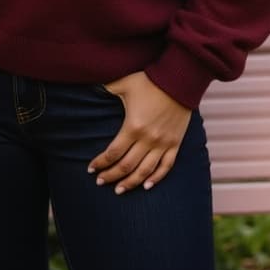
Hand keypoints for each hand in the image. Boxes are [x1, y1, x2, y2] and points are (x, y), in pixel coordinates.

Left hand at [88, 72, 191, 194]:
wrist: (179, 80)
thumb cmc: (150, 80)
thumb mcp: (125, 83)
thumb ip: (106, 88)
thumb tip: (90, 89)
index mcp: (133, 126)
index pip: (112, 153)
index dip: (100, 163)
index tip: (91, 169)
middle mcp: (148, 139)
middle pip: (126, 166)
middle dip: (111, 176)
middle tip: (101, 182)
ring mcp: (163, 143)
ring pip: (144, 172)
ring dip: (130, 183)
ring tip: (119, 190)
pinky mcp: (175, 143)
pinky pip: (166, 167)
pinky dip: (156, 178)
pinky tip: (146, 185)